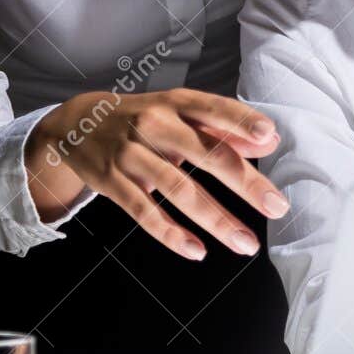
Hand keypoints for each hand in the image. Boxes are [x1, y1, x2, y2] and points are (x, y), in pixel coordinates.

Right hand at [25, 88, 289, 260]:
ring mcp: (130, 154)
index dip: (241, 120)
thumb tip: (270, 141)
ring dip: (216, 220)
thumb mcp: (180, 113)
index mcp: (176, 103)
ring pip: (178, 189)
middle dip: (244, 182)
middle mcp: (154, 124)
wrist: (77, 123)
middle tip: (277, 207)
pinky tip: (197, 251)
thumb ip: (224, 127)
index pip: (214, 108)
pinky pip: (143, 211)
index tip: (268, 135)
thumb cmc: (145, 119)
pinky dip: (170, 233)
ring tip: (246, 243)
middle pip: (205, 153)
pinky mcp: (111, 182)